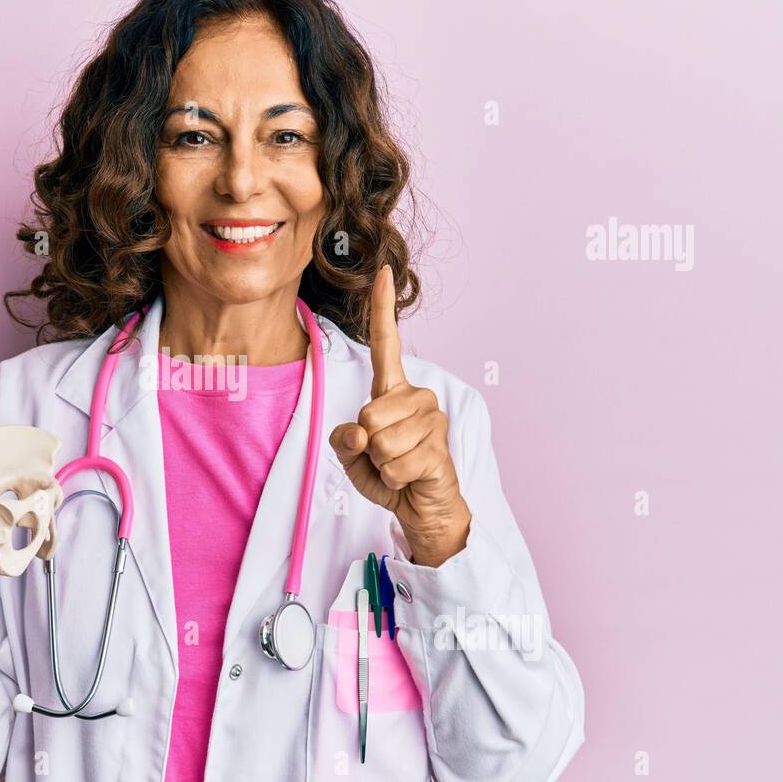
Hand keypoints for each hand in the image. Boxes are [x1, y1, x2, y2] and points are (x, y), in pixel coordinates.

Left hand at [329, 265, 471, 567]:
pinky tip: (409, 479)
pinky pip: (393, 464)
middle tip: (385, 456)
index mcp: (393, 392)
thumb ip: (344, 440)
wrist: (425, 509)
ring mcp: (431, 422)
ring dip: (380, 464)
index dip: (383, 310)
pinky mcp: (437, 450)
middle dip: (366, 445)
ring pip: (378, 442)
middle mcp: (417, 398)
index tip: (384, 272)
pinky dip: (392, 479)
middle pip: (367, 415)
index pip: (387, 344)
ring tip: (398, 467)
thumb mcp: (353, 457)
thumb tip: (359, 432)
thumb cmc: (390, 475)